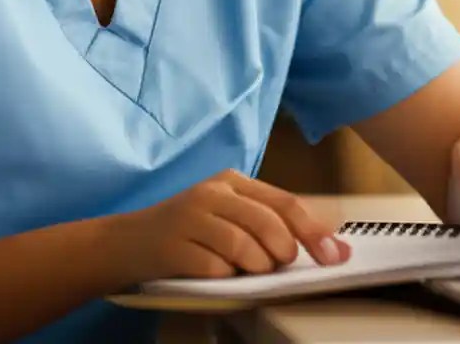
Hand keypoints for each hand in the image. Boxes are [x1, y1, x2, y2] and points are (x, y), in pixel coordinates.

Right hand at [109, 169, 351, 282]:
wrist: (125, 243)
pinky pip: (215, 268)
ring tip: (247, 270)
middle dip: (283, 251)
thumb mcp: (229, 215)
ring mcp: (190, 218)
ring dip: (255, 266)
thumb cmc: (188, 232)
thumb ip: (272, 223)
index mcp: (232, 182)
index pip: (285, 202)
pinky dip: (224, 277)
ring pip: (244, 246)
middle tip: (278, 264)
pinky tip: (217, 272)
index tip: (334, 254)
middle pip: (267, 223)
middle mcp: (212, 193)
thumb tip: (327, 243)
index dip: (314, 230)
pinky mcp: (172, 247)